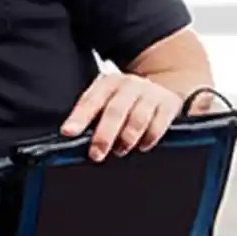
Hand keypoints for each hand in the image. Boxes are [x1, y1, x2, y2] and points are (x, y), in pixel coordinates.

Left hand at [60, 73, 182, 161]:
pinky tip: (142, 146)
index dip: (78, 117)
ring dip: (127, 138)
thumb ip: (93, 117)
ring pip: (137, 118)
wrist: (163, 81)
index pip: (90, 101)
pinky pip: (159, 124)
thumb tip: (74, 139)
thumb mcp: (108, 99)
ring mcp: (149, 94)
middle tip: (96, 154)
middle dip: (104, 135)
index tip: (68, 132)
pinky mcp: (168, 104)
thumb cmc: (126, 99)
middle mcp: (128, 86)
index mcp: (107, 84)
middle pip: (114, 111)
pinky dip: (150, 137)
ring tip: (120, 150)